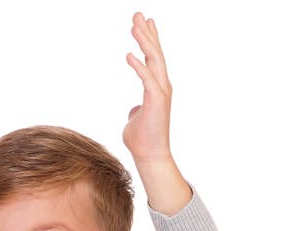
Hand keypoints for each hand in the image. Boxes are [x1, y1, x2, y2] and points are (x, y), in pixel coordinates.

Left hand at [123, 12, 171, 163]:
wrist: (149, 155)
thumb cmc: (142, 140)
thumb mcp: (135, 120)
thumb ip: (135, 110)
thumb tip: (134, 109)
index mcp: (157, 88)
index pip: (154, 58)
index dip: (149, 40)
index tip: (144, 23)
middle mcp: (162, 86)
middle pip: (155, 53)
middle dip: (146, 33)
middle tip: (137, 15)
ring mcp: (161, 92)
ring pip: (153, 61)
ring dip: (144, 42)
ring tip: (135, 25)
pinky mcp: (156, 101)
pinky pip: (146, 79)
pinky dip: (138, 66)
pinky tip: (129, 54)